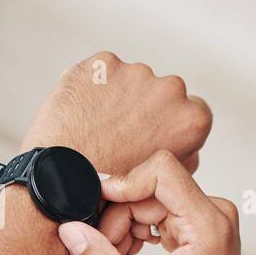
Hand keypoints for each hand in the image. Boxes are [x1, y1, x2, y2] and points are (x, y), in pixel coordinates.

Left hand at [20, 52, 210, 176]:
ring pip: (127, 81)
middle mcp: (171, 89)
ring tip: (93, 127)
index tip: (149, 134)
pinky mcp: (103, 64)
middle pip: (160, 92)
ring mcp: (136, 72)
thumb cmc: (110, 189)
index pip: (190, 110)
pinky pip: (98, 73)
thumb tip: (188, 149)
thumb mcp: (161, 182)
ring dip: (115, 97)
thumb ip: (183, 157)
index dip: (167, 123)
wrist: (63, 180)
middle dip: (142, 107)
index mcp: (192, 117)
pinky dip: (89, 87)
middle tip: (117, 133)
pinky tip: (78, 113)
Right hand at [56, 149, 249, 254]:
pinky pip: (154, 217)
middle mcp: (211, 213)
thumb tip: (71, 232)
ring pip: (145, 205)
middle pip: (146, 192)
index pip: (161, 171)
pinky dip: (133, 239)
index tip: (95, 207)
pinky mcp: (196, 228)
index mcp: (207, 224)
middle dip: (115, 223)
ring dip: (120, 234)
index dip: (123, 184)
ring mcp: (205, 219)